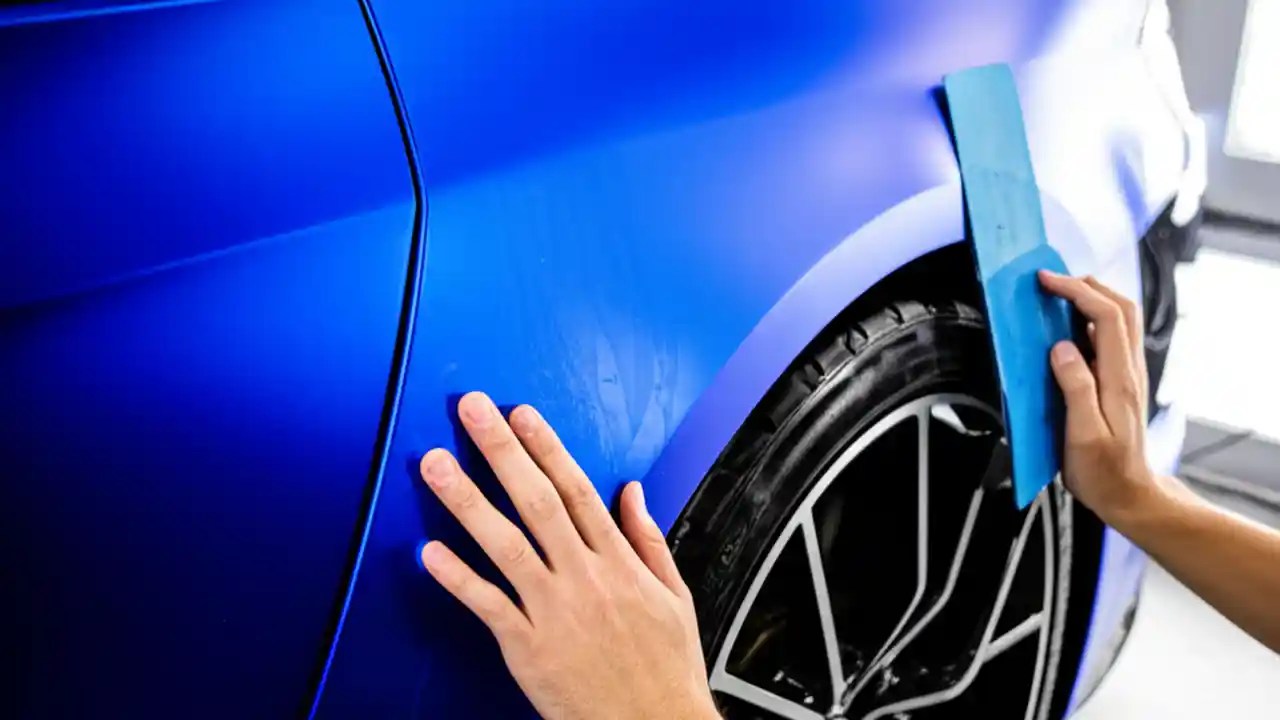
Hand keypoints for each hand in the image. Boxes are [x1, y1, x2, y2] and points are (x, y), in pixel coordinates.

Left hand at [417, 392, 719, 719]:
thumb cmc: (665, 669)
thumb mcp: (674, 596)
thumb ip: (648, 540)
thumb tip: (633, 493)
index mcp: (621, 563)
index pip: (577, 490)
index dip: (547, 448)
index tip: (522, 415)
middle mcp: (586, 578)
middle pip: (537, 502)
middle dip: (502, 452)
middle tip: (473, 413)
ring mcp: (556, 613)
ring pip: (506, 544)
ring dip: (468, 501)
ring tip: (437, 465)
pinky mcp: (531, 649)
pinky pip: (490, 606)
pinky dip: (459, 579)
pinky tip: (431, 552)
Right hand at [1038, 271, 1160, 527]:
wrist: (1128, 494)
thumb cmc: (1102, 471)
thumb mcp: (1083, 433)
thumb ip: (1075, 387)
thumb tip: (1061, 348)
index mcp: (1118, 378)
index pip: (1106, 315)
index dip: (1077, 290)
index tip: (1046, 282)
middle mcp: (1127, 370)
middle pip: (1120, 307)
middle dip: (1086, 284)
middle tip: (1051, 281)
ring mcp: (1125, 375)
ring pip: (1118, 320)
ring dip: (1089, 298)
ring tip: (1057, 295)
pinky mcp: (1118, 382)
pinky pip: (1109, 338)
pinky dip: (1088, 320)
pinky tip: (1065, 327)